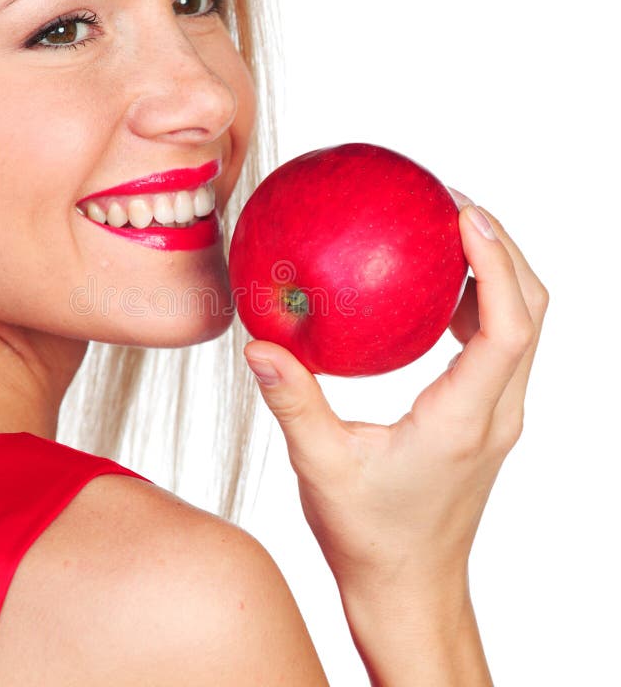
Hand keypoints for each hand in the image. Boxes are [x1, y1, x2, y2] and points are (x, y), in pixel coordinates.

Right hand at [243, 196, 548, 597]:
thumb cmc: (371, 536)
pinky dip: (479, 305)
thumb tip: (260, 345)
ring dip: (497, 273)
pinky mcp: (485, 419)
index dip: (497, 262)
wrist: (410, 586)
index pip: (508, 326)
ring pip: (522, 327)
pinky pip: (497, 346)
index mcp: (465, 420)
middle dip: (503, 249)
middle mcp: (497, 413)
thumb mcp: (321, 466)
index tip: (465, 213)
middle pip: (532, 311)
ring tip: (447, 235)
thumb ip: (294, 402)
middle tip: (451, 206)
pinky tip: (432, 295)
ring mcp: (498, 417)